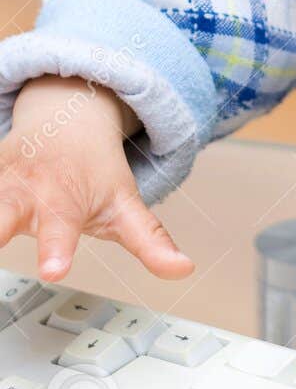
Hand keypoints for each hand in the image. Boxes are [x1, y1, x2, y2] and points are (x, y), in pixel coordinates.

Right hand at [0, 74, 193, 282]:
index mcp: (62, 201)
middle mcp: (23, 190)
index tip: (55, 269)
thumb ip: (150, 241)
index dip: (59, 249)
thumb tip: (183, 267)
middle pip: (1, 213)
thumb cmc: (95, 173)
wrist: (69, 119)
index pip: (62, 230)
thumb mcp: (126, 205)